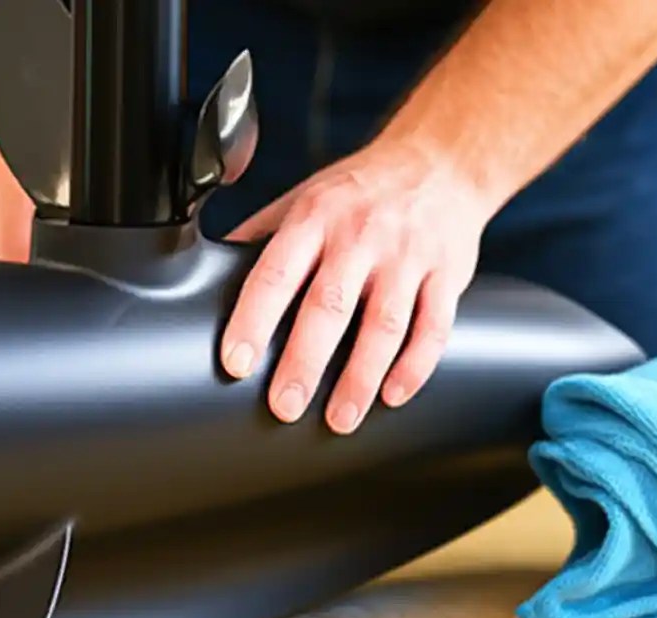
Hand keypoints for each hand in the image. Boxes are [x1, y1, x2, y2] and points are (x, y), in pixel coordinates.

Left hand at [219, 139, 492, 434]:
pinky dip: (415, 366)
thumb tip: (209, 272)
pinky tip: (393, 395)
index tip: (237, 362)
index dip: (253, 320)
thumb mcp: (304, 198)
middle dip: (304, 362)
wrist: (440, 160)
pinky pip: (434, 327)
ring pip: (385, 324)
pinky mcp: (447, 275)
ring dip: (361, 377)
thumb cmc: (360, 189)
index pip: (276, 273)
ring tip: (340, 419)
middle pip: (330, 306)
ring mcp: (407, 258)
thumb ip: (262, 237)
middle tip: (284, 406)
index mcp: (314, 219)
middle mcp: (361, 237)